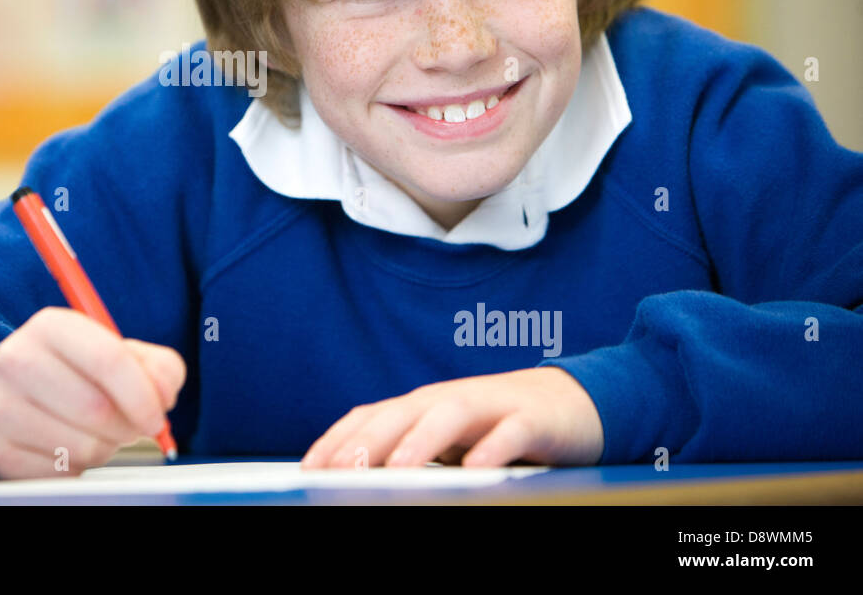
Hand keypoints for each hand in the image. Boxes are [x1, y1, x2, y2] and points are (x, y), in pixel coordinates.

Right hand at [0, 307, 185, 478]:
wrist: (3, 394)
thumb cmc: (73, 372)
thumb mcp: (114, 351)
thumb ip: (156, 367)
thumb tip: (164, 395)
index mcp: (51, 326)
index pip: (108, 360)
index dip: (143, 395)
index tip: (158, 417)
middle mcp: (18, 360)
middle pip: (96, 409)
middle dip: (127, 427)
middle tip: (131, 427)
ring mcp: (0, 407)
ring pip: (82, 447)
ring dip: (105, 449)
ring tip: (96, 432)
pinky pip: (59, 474)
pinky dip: (77, 467)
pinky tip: (68, 446)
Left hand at [300, 367, 602, 468]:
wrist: (570, 404)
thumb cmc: (494, 427)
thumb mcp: (443, 442)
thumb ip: (405, 454)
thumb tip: (356, 479)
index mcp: (420, 406)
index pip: (370, 417)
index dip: (337, 439)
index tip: (310, 468)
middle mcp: (448, 400)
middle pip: (402, 413)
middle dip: (368, 441)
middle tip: (341, 471)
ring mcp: (490, 406)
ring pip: (449, 415)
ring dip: (421, 441)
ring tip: (397, 470)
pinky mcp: (531, 420)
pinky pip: (510, 432)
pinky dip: (493, 447)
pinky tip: (478, 468)